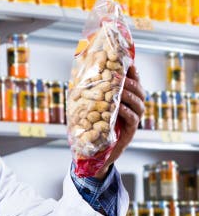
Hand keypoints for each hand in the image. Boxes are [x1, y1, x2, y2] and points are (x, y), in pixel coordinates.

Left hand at [94, 65, 144, 179]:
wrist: (92, 152)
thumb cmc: (90, 127)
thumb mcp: (88, 107)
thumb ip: (88, 93)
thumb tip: (76, 75)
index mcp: (125, 100)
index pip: (133, 84)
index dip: (133, 73)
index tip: (129, 63)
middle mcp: (132, 108)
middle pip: (139, 91)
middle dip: (131, 82)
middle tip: (121, 77)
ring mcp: (133, 120)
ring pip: (138, 104)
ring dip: (130, 95)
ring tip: (121, 89)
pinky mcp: (130, 132)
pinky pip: (132, 119)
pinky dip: (126, 112)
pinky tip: (120, 107)